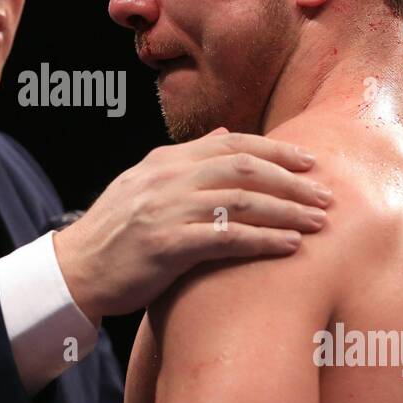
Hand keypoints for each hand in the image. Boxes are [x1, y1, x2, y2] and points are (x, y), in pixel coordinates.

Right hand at [53, 127, 331, 322]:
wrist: (75, 269)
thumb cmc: (117, 231)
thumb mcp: (147, 183)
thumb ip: (188, 159)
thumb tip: (226, 133)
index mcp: (166, 161)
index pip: (232, 143)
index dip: (276, 150)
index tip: (310, 162)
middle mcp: (168, 178)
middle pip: (243, 167)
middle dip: (291, 180)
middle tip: (326, 195)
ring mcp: (166, 210)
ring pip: (241, 201)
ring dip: (286, 211)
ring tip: (318, 223)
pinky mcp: (166, 245)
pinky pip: (226, 238)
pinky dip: (263, 240)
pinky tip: (289, 247)